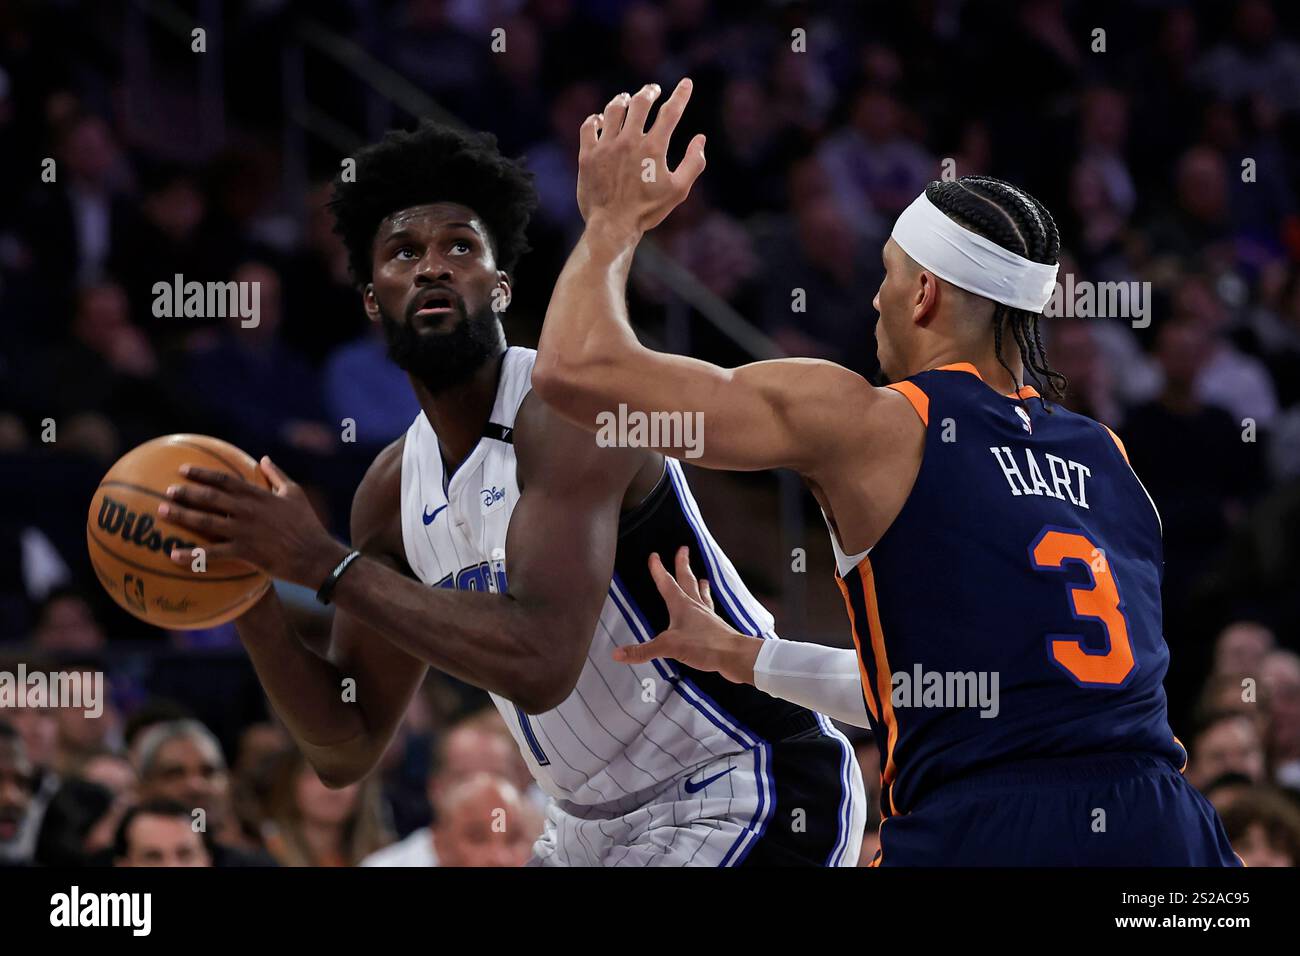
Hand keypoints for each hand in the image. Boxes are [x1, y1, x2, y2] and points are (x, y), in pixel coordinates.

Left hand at [158, 456, 348, 587]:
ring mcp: (244, 531)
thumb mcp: (295, 493)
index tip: (183, 470)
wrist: (315, 555)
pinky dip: (191, 555)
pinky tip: (173, 555)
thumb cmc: (308, 524)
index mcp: (259, 495)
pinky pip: (212, 554)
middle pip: (210, 498)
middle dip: (186, 492)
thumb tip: (264, 458)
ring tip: (161, 512)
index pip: (225, 480)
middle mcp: (247, 510)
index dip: (202, 474)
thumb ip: (277, 474)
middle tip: (167, 491)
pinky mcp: (244, 552)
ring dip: (181, 515)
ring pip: (205, 521)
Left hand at [577, 78, 706, 238]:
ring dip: (622, 100)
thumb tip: (700, 139)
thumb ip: (694, 163)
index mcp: (653, 148)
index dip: (681, 95)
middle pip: (640, 103)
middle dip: (649, 92)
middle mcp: (629, 141)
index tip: (686, 83)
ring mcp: (606, 146)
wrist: (613, 226)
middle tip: (653, 90)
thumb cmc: (648, 210)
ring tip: (626, 99)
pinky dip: (595, 119)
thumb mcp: (679, 190)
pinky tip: (600, 119)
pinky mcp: (588, 154)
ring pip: (613, 110)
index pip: (671, 113)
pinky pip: (589, 127)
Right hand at [611, 546, 762, 685]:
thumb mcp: (668, 647)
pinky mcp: (715, 629)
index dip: (659, 569)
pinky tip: (708, 611)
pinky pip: (709, 612)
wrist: (734, 656)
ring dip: (698, 584)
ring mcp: (707, 617)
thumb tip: (618, 653)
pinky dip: (707, 606)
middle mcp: (696, 607)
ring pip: (701, 595)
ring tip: (701, 578)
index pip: (667, 583)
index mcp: (682, 606)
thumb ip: (643, 651)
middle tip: (683, 549)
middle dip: (683, 565)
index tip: (654, 556)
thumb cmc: (705, 646)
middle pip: (688, 580)